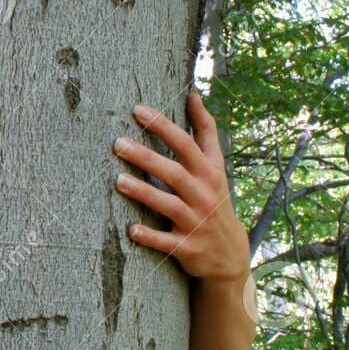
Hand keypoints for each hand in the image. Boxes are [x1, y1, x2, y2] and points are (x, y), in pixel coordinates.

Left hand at [113, 90, 250, 282]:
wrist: (230, 254)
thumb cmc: (214, 200)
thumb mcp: (216, 166)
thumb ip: (205, 132)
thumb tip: (193, 95)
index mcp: (210, 173)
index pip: (187, 143)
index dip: (164, 126)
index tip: (138, 109)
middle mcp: (204, 195)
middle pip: (175, 172)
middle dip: (146, 157)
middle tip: (118, 143)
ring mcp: (196, 222)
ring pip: (169, 205)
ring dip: (144, 193)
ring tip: (119, 181)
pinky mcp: (187, 247)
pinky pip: (167, 242)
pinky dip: (150, 236)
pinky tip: (131, 230)